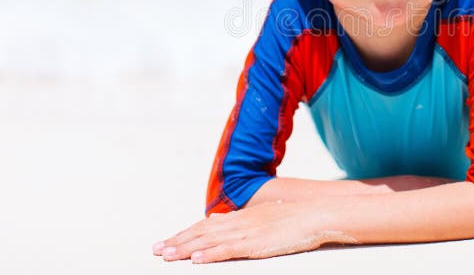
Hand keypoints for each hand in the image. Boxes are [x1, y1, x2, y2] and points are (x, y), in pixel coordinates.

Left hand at [152, 200, 357, 262]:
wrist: (317, 214)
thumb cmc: (297, 218)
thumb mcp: (267, 217)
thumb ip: (244, 221)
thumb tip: (222, 222)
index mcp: (243, 216)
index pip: (207, 225)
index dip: (186, 233)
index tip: (168, 241)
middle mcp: (240, 222)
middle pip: (201, 232)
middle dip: (177, 241)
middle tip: (156, 250)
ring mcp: (247, 232)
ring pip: (209, 240)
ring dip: (185, 248)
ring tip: (166, 256)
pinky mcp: (255, 243)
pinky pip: (228, 250)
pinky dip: (210, 254)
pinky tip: (196, 259)